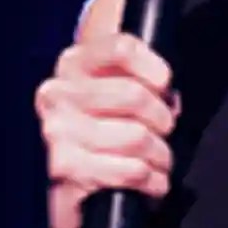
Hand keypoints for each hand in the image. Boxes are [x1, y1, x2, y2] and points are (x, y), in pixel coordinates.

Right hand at [30, 32, 179, 227]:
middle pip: (134, 95)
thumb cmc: (105, 123)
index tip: (164, 82)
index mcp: (75, 63)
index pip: (121, 48)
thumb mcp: (118, 87)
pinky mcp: (65, 167)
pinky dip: (152, 179)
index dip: (153, 65)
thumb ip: (140, 80)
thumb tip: (169, 98)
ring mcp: (58, 130)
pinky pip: (130, 170)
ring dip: (160, 153)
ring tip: (160, 158)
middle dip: (162, 118)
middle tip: (164, 129)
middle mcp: (59, 92)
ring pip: (137, 136)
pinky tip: (152, 180)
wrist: (68, 175)